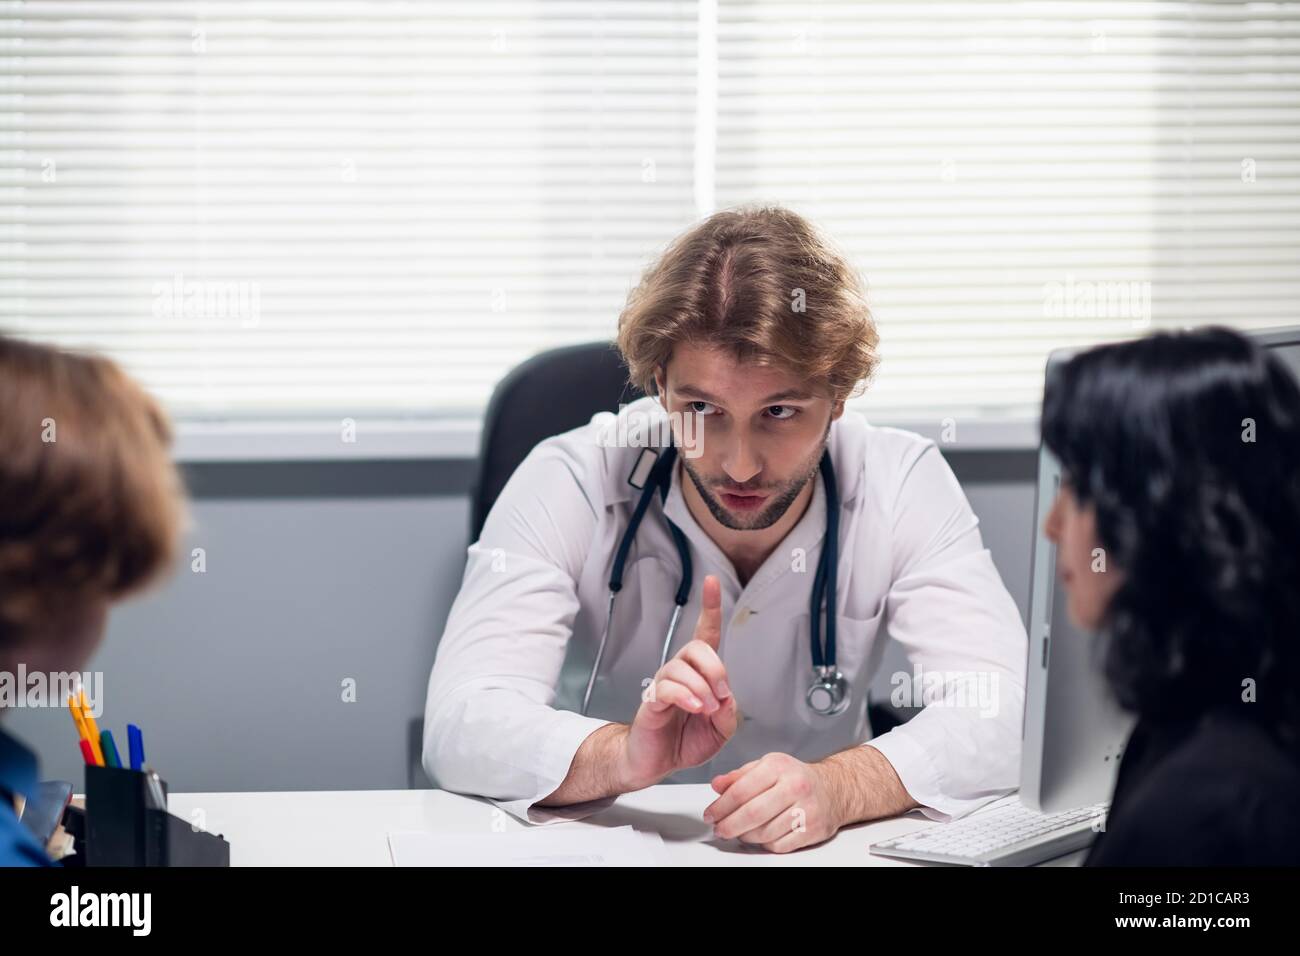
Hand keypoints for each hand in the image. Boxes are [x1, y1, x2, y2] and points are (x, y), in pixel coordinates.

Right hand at [619, 575, 740, 788]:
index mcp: (699, 674)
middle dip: (715, 669)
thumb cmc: (685, 742)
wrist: (657, 762)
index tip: (711, 582)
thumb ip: (729, 712)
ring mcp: (664, 684)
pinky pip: (667, 687)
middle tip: (722, 696)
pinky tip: (695, 709)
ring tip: (706, 710)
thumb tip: (726, 697)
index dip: (709, 607)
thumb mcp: (720, 730)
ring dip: (702, 689)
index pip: (705, 633)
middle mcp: (680, 673)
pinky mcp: (651, 700)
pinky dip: (686, 697)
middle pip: (696, 647)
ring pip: (682, 667)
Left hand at [703, 752, 842, 852]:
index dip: (721, 806)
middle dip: (729, 826)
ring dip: (745, 836)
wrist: (833, 788)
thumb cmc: (796, 777)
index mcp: (778, 767)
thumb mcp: (767, 766)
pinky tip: (761, 836)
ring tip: (739, 831)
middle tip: (719, 829)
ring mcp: (806, 809)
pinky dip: (764, 844)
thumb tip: (717, 785)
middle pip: (753, 814)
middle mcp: (795, 786)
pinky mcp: (813, 829)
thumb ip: (739, 776)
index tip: (710, 815)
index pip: (741, 790)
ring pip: (764, 833)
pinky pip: (779, 846)